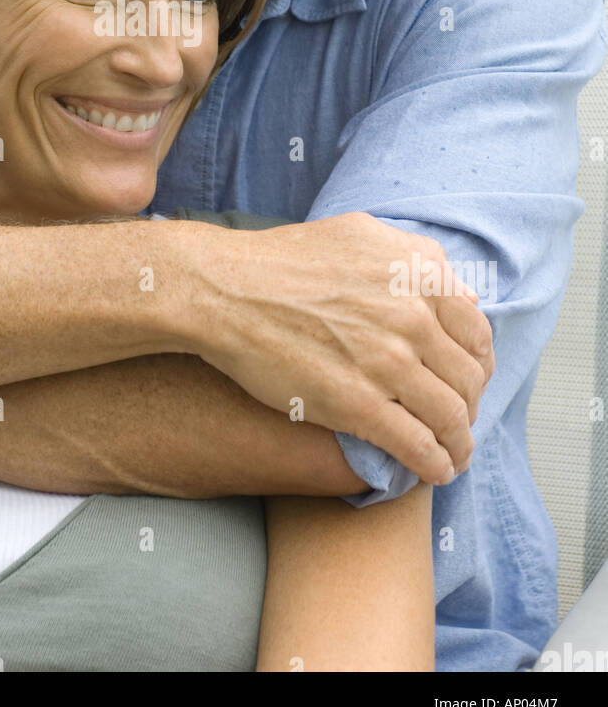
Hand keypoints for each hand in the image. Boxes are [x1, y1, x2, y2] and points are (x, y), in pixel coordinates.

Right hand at [180, 211, 493, 485]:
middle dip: (471, 407)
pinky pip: (417, 446)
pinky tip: (434, 471)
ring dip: (460, 444)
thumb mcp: (362, 235)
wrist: (226, 290)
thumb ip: (418, 259)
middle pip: (468, 379)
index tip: (469, 381)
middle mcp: (412, 318)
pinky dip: (435, 464)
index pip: (477, 333)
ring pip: (450, 417)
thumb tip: (463, 296)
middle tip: (458, 421)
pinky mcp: (358, 405)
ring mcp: (387, 363)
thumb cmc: (285, 260)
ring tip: (453, 456)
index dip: (479, 365)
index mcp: (418, 275)